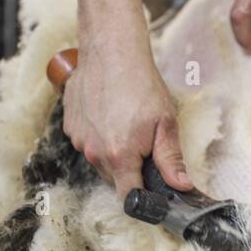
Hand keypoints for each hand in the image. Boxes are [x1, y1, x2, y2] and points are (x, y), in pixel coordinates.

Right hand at [60, 42, 191, 197]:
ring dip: (114, 152)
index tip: (152, 192)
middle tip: (145, 144)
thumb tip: (181, 187)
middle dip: (131, 170)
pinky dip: (99, 136)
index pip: (128, 197)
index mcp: (119, 156)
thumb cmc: (141, 85)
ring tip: (126, 124)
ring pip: (100, 160)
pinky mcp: (69, 126)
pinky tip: (110, 116)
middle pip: (115, 179)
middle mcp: (94, 153)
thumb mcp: (165, 124)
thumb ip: (171, 160)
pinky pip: (87, 143)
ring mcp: (78, 140)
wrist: (110, 51)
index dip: (142, 198)